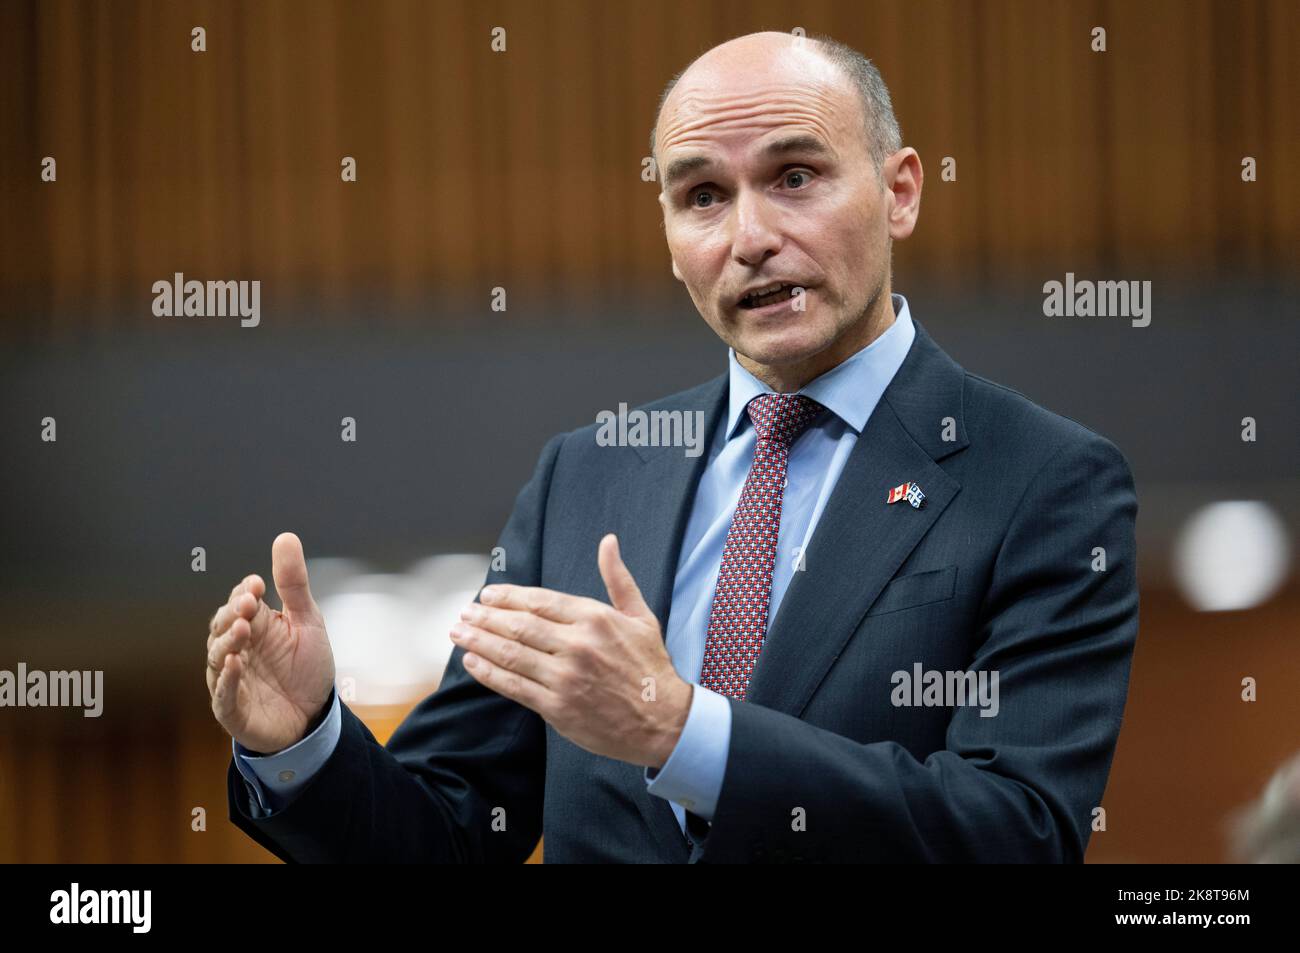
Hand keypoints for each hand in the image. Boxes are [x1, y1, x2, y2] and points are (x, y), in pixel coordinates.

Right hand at [205, 532, 335, 753]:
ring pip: (219, 657)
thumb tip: (285, 536)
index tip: (257, 583)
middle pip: (224, 627)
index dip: (245, 593)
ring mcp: (232, 680)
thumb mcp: (307, 621)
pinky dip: (228, 678)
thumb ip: (293, 583)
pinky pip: (224, 693)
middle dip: (234, 613)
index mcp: (253, 627)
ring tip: (244, 628)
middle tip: (249, 603)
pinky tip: (237, 663)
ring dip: (229, 641)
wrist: (315, 718)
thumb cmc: (306, 668)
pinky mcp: (233, 709)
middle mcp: (237, 650)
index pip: (239, 604)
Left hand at [451, 533, 692, 767]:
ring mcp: (565, 677)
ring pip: (511, 654)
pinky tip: (473, 662)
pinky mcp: (558, 707)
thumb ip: (618, 578)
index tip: (488, 595)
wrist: (664, 720)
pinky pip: (514, 686)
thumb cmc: (651, 667)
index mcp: (596, 618)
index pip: (540, 601)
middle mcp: (577, 645)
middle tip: (465, 613)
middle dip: (486, 617)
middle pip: (519, 625)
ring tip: (459, 633)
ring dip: (480, 641)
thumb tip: (608, 541)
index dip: (509, 596)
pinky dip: (489, 673)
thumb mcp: (641, 616)